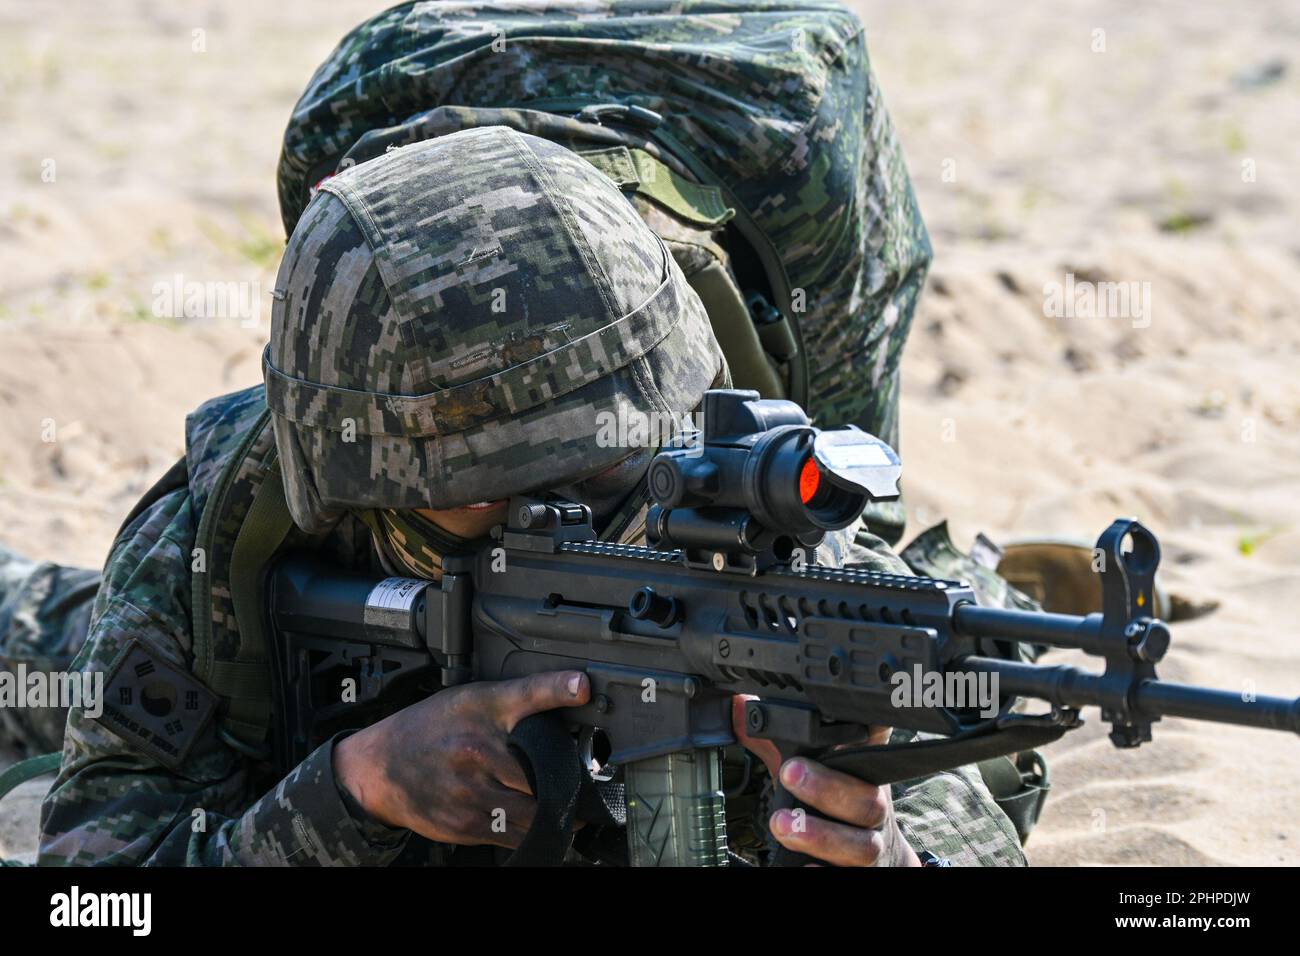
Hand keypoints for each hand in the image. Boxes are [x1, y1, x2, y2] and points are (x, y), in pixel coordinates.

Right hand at [335, 671, 588, 847]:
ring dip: (559, 813)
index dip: (559, 688)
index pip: (527, 695)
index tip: (584, 686)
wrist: (378, 766)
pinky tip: (544, 825)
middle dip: (568, 777)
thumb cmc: (430, 727)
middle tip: (587, 780)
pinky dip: (533, 832)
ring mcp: (470, 791)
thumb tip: (577, 689)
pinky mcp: (464, 825)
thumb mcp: (470, 698)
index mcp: (481, 713)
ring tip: (575, 810)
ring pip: (533, 810)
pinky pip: (512, 836)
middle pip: (542, 768)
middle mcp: (476, 751)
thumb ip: (520, 698)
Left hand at [732, 697, 920, 866]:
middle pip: (868, 799)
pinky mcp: (864, 875)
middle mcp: (876, 812)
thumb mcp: (815, 773)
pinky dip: (827, 873)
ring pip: (860, 845)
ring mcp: (873, 847)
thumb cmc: (842, 808)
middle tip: (789, 773)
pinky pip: (852, 878)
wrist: (882, 862)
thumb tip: (739, 708)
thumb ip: (777, 744)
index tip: (847, 723)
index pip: (875, 747)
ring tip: (782, 824)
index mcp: (867, 778)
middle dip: (828, 787)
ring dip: (822, 835)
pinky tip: (805, 867)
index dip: (870, 733)